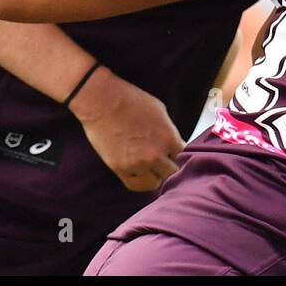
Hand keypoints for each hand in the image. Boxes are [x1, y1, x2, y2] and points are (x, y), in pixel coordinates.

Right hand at [68, 66, 184, 192]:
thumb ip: (169, 131)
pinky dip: (140, 182)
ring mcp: (138, 163)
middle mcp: (155, 154)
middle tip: (161, 161)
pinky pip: (136, 185)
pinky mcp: (121, 168)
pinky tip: (139, 174)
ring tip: (149, 167)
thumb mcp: (159, 110)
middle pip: (172, 172)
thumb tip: (174, 143)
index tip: (172, 153)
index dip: (177, 154)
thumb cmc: (130, 100)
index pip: (183, 157)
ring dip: (154, 175)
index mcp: (168, 137)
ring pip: (155, 181)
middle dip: (168, 166)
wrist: (102, 100)